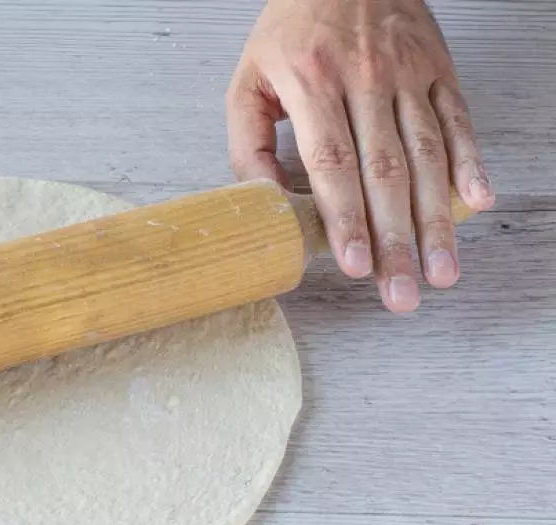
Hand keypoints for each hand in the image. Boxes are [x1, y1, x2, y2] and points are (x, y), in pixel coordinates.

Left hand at [226, 0, 495, 312]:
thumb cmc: (293, 30)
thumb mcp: (249, 80)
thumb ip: (247, 143)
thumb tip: (261, 203)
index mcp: (311, 84)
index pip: (331, 163)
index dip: (344, 218)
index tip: (354, 265)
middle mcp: (365, 81)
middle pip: (385, 173)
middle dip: (396, 240)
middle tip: (402, 294)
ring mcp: (408, 75)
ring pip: (428, 156)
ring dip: (437, 219)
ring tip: (440, 272)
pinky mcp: (439, 70)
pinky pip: (459, 121)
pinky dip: (472, 162)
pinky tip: (477, 202)